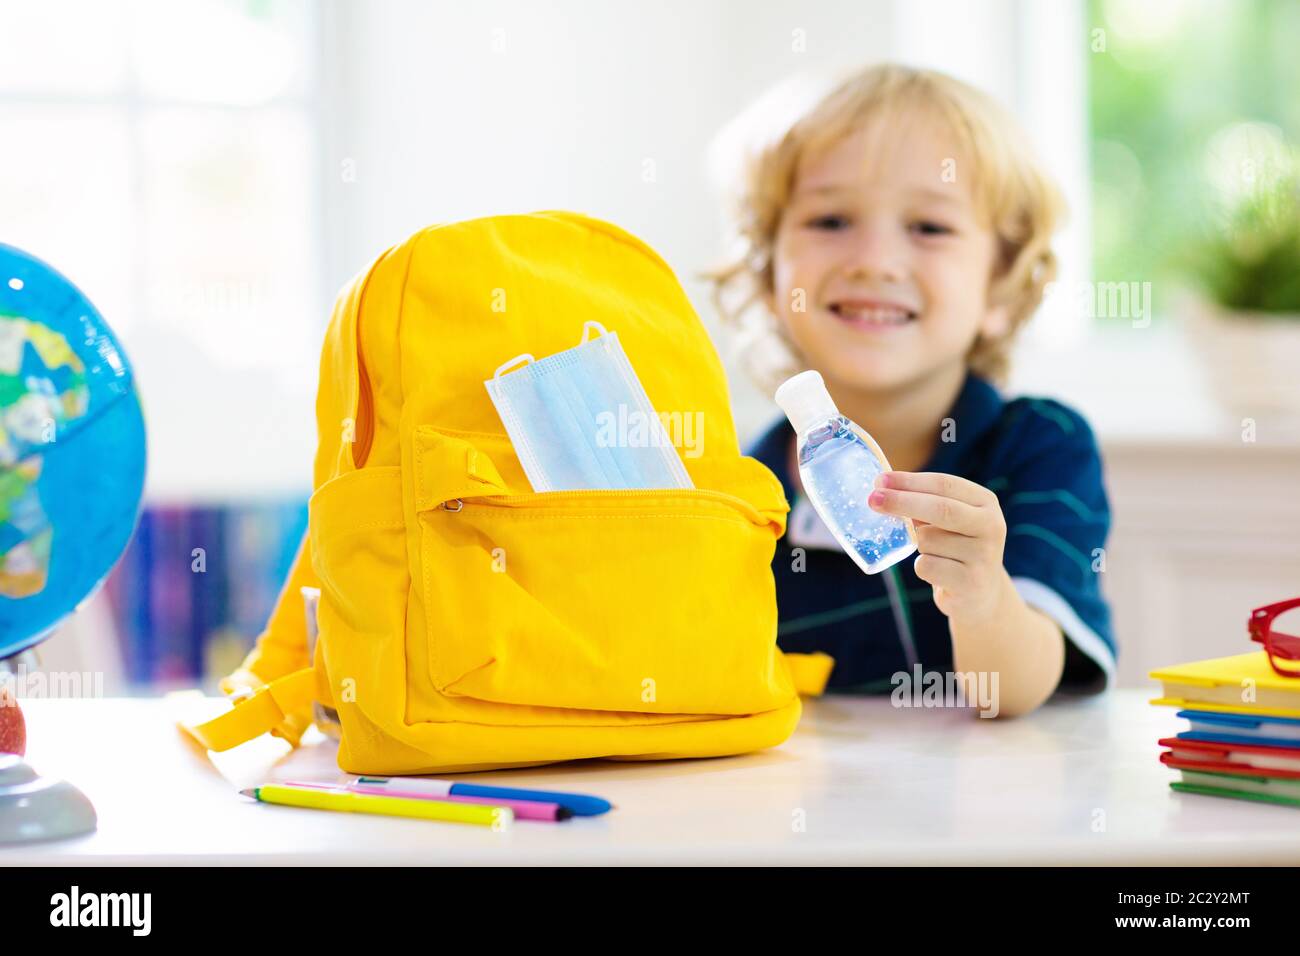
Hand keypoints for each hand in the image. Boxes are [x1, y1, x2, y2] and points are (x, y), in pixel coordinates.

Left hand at [867, 471, 1009, 624]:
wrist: (980, 593)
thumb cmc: (954, 547)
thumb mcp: (947, 520)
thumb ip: (922, 502)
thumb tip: (882, 488)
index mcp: (985, 502)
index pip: (944, 484)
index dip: (909, 481)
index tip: (880, 480)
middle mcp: (991, 525)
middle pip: (940, 508)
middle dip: (902, 502)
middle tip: (872, 499)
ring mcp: (984, 556)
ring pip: (928, 540)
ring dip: (919, 545)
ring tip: (936, 554)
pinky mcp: (970, 583)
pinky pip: (926, 566)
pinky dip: (922, 566)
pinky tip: (938, 572)